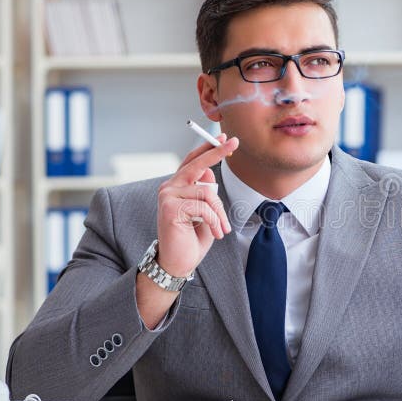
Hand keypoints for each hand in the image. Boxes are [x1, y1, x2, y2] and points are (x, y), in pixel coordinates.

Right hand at [155, 133, 238, 277]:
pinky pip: (203, 207)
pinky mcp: (171, 209)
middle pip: (197, 164)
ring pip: (207, 192)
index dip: (208, 149)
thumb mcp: (205, 212)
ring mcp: (167, 197)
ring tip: (222, 229)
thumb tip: (209, 171)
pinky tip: (215, 233)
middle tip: (234, 142)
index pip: (192, 161)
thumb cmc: (193, 238)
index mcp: (177, 186)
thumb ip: (206, 193)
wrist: (179, 263)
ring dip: (220, 213)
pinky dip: (215, 221)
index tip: (224, 137)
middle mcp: (169, 187)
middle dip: (217, 152)